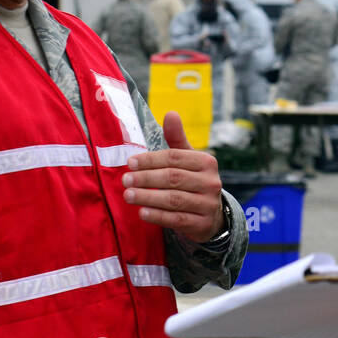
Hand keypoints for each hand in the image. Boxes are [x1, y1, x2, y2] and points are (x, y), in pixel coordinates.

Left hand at [122, 111, 225, 241]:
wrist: (212, 214)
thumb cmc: (193, 181)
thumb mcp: (187, 159)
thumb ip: (176, 139)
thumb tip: (170, 113)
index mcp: (206, 162)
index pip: (174, 158)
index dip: (150, 159)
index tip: (130, 162)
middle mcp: (211, 182)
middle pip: (173, 178)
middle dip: (146, 178)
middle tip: (125, 180)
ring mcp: (208, 204)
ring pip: (174, 199)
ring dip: (148, 197)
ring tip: (128, 195)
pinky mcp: (203, 224)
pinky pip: (177, 219)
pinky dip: (158, 216)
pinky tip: (142, 212)